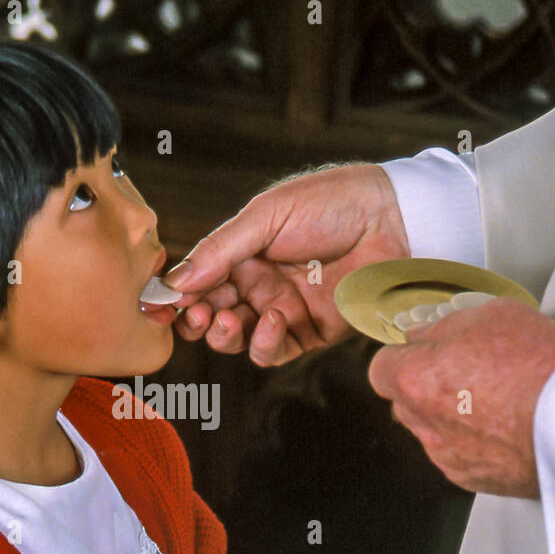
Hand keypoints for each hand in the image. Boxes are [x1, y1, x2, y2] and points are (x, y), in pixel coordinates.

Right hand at [161, 163, 408, 365]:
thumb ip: (220, 249)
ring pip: (238, 339)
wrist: (394, 218)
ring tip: (227, 319)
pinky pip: (275, 351)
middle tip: (194, 315)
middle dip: (196, 319)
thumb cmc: (334, 202)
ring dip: (224, 335)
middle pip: (212, 314)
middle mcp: (260, 283)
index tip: (160, 302)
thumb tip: (176, 281)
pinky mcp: (311, 332)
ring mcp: (284, 309)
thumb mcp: (267, 215)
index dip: (178, 294)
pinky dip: (264, 343)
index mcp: (243, 252)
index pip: (199, 280)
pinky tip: (271, 320)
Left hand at [368, 297, 554, 495]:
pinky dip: (473, 442)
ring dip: (450, 416)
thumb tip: (426, 333)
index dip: (403, 357)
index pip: (381, 368)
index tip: (423, 352)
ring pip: (431, 430)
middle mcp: (423, 422)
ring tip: (493, 400)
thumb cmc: (539, 370)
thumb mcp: (492, 315)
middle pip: (404, 401)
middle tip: (465, 371)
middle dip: (425, 386)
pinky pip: (458, 455)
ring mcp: (445, 454)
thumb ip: (445, 326)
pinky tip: (503, 426)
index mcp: (415, 379)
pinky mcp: (470, 478)